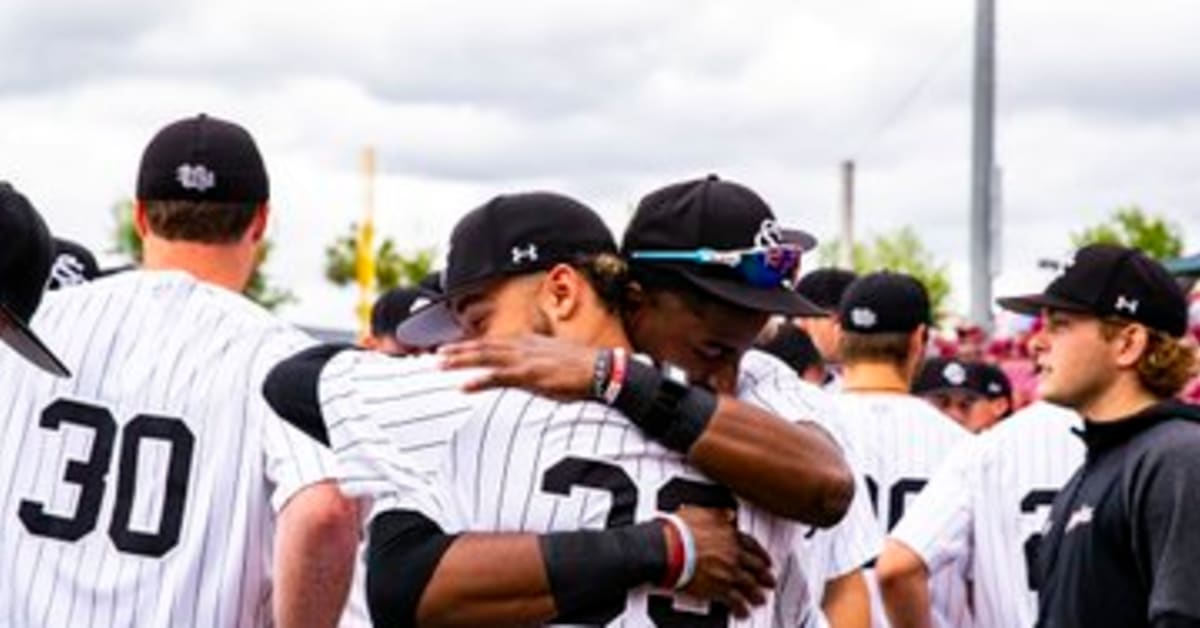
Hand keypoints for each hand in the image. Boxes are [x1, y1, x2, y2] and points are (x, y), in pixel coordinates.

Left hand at [438, 334, 600, 400]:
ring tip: (441, 365)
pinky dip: (479, 381)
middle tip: (437, 354)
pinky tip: (464, 387)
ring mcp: (525, 360)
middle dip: (459, 349)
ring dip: (461, 361)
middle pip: (484, 345)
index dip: (472, 344)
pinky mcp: (529, 375)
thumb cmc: (580, 367)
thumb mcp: (554, 355)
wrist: (599, 370)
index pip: (494, 340)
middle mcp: (523, 346)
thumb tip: (530, 358)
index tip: (454, 347)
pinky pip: (498, 378)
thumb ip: (538, 354)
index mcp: (528, 341)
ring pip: (486, 357)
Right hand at [674, 506, 774, 617]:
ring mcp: (729, 573)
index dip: (760, 553)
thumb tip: (727, 514)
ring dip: (756, 594)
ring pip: (749, 585)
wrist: (669, 549)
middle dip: (764, 575)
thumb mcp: (701, 513)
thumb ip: (718, 515)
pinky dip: (740, 608)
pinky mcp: (720, 589)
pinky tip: (743, 611)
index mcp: (729, 536)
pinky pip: (735, 601)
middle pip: (755, 567)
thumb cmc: (680, 531)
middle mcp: (733, 554)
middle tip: (768, 580)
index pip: (752, 545)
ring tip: (759, 599)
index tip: (764, 559)